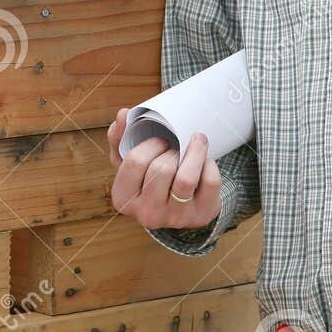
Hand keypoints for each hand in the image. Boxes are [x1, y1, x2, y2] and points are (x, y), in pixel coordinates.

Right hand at [108, 107, 221, 228]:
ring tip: (196, 143)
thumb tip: (124, 114)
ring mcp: (175, 218)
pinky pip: (210, 182)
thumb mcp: (128, 162)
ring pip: (186, 179)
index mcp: (123, 199)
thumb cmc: (149, 179)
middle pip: (161, 169)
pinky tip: (205, 162)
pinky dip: (210, 164)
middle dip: (171, 149)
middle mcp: (147, 213)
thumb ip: (121, 137)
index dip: (150, 144)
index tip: (160, 141)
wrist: (177, 206)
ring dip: (195, 152)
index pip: (135, 162)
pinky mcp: (201, 215)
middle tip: (175, 147)